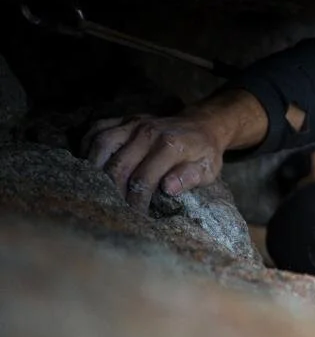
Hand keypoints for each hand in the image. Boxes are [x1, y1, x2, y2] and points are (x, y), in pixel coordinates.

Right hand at [81, 113, 227, 213]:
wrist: (203, 125)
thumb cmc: (204, 152)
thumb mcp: (208, 168)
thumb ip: (190, 177)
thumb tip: (168, 188)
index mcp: (171, 146)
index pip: (144, 178)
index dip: (135, 201)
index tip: (133, 217)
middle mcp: (149, 132)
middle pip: (119, 164)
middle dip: (112, 190)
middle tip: (110, 208)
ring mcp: (134, 123)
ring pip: (102, 143)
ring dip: (93, 167)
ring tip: (92, 187)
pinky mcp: (125, 120)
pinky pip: (97, 128)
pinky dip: (87, 144)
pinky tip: (85, 162)